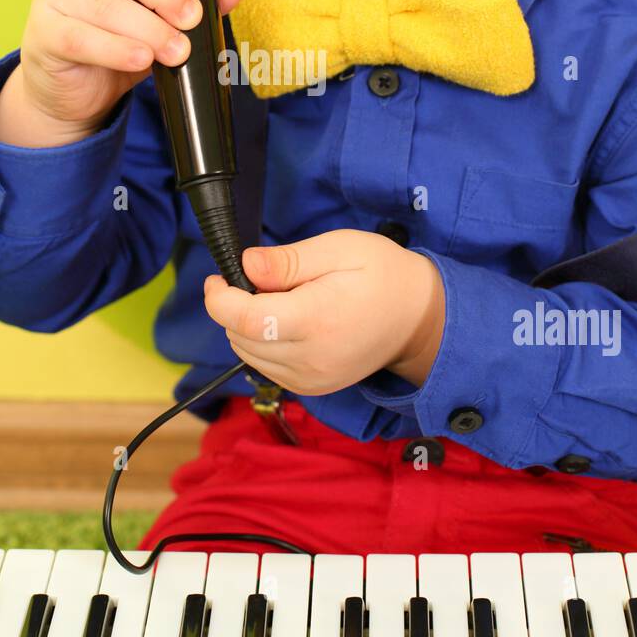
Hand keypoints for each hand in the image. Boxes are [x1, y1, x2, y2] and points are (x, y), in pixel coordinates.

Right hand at [0, 0, 242, 145]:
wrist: (75, 89)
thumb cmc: (117, 38)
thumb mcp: (157, 15)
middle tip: (192, 16)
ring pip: (102, 6)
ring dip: (147, 28)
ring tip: (177, 49)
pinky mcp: (46, 36)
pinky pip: (81, 39)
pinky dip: (116, 49)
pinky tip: (141, 59)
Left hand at [203, 229, 445, 394]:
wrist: (418, 319)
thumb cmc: (383, 275)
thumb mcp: (339, 248)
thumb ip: (288, 260)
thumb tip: (246, 265)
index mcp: (315, 320)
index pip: (245, 319)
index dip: (220, 298)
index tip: (218, 278)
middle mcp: (309, 359)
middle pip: (240, 338)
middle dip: (235, 307)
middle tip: (265, 282)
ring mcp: (310, 380)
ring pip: (248, 355)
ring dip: (248, 327)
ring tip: (282, 301)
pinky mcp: (311, 388)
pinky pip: (266, 367)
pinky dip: (263, 344)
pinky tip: (288, 323)